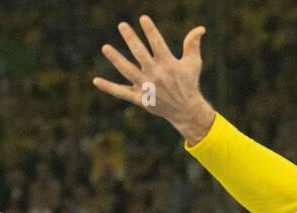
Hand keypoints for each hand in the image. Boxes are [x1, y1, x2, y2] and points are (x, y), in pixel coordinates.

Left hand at [93, 16, 215, 143]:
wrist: (185, 110)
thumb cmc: (188, 83)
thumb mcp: (193, 63)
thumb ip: (192, 44)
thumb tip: (200, 28)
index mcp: (168, 64)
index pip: (157, 43)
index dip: (150, 30)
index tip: (142, 18)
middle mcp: (155, 74)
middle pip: (140, 53)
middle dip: (131, 39)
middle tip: (122, 25)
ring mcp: (146, 87)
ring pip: (128, 70)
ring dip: (116, 59)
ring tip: (105, 47)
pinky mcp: (140, 99)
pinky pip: (121, 92)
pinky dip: (109, 87)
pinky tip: (96, 80)